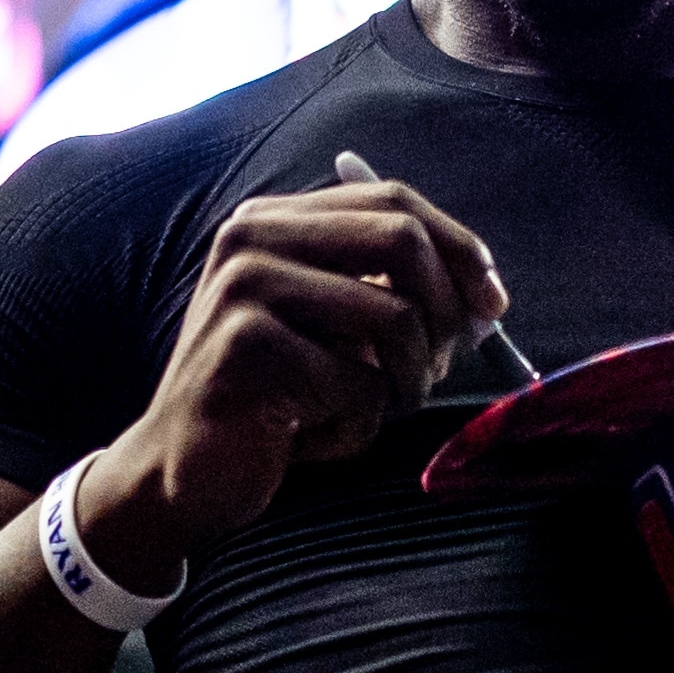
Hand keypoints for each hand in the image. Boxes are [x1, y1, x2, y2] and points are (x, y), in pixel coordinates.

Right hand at [81, 179, 507, 585]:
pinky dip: (357, 426)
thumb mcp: (331, 329)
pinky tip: (313, 438)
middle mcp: (253, 237)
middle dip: (444, 311)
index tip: (492, 304)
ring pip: (393, 318)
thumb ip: (390, 293)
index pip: (393, 200)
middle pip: (401, 239)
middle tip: (439, 367)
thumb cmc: (274, 402)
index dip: (460, 248)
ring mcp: (244, 289)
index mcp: (275, 218)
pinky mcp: (245, 350)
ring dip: (405, 382)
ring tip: (370, 410)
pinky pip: (356, 384)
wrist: (181, 472)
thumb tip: (486, 296)